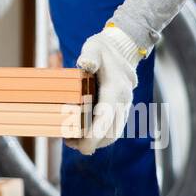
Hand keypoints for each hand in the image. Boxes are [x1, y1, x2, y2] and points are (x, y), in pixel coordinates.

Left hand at [66, 22, 145, 155]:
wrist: (121, 48)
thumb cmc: (102, 49)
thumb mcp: (94, 49)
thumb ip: (89, 57)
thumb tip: (85, 64)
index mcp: (115, 89)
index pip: (106, 118)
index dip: (95, 135)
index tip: (83, 147)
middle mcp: (123, 100)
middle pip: (111, 131)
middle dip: (92, 143)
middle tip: (70, 144)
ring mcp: (124, 105)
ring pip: (114, 132)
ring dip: (96, 142)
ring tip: (73, 142)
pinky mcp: (121, 108)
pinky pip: (114, 127)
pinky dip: (100, 135)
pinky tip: (83, 135)